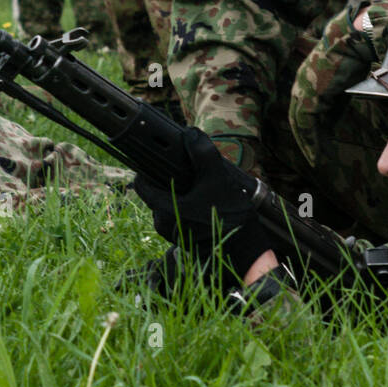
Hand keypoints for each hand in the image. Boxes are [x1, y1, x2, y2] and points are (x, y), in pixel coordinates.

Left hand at [132, 124, 273, 289]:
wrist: (246, 252)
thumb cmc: (230, 219)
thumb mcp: (217, 179)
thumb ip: (203, 153)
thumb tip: (190, 134)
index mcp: (165, 209)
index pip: (142, 185)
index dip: (145, 168)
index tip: (154, 157)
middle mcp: (165, 224)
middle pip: (158, 193)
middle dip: (169, 180)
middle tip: (187, 169)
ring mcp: (175, 235)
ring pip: (170, 205)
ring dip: (181, 194)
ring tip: (202, 186)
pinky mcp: (186, 241)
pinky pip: (180, 217)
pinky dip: (188, 206)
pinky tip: (207, 202)